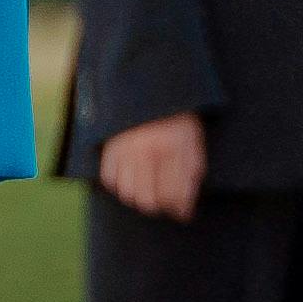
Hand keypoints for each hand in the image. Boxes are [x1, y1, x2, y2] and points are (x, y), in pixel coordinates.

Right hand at [92, 113, 207, 220]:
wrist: (153, 88)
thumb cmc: (178, 120)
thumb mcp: (193, 144)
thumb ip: (191, 178)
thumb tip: (184, 213)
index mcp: (172, 148)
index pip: (172, 195)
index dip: (178, 207)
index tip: (181, 208)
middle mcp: (146, 150)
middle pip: (147, 200)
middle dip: (158, 205)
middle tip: (163, 198)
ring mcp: (125, 148)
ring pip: (127, 193)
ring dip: (139, 196)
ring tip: (148, 187)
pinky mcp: (110, 145)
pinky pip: (109, 178)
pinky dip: (119, 184)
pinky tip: (131, 176)